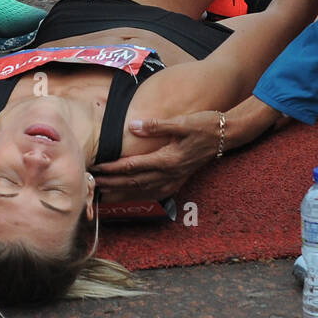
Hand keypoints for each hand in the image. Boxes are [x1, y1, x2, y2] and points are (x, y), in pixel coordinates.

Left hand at [91, 111, 223, 201]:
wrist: (227, 135)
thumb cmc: (205, 125)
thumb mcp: (182, 122)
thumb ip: (157, 125)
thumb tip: (133, 126)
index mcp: (167, 160)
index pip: (132, 167)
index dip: (112, 168)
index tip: (95, 167)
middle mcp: (169, 174)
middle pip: (133, 182)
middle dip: (110, 184)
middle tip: (90, 183)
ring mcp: (174, 179)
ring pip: (142, 191)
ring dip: (120, 192)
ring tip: (102, 193)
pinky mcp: (178, 180)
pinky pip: (153, 192)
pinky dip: (138, 195)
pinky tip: (128, 194)